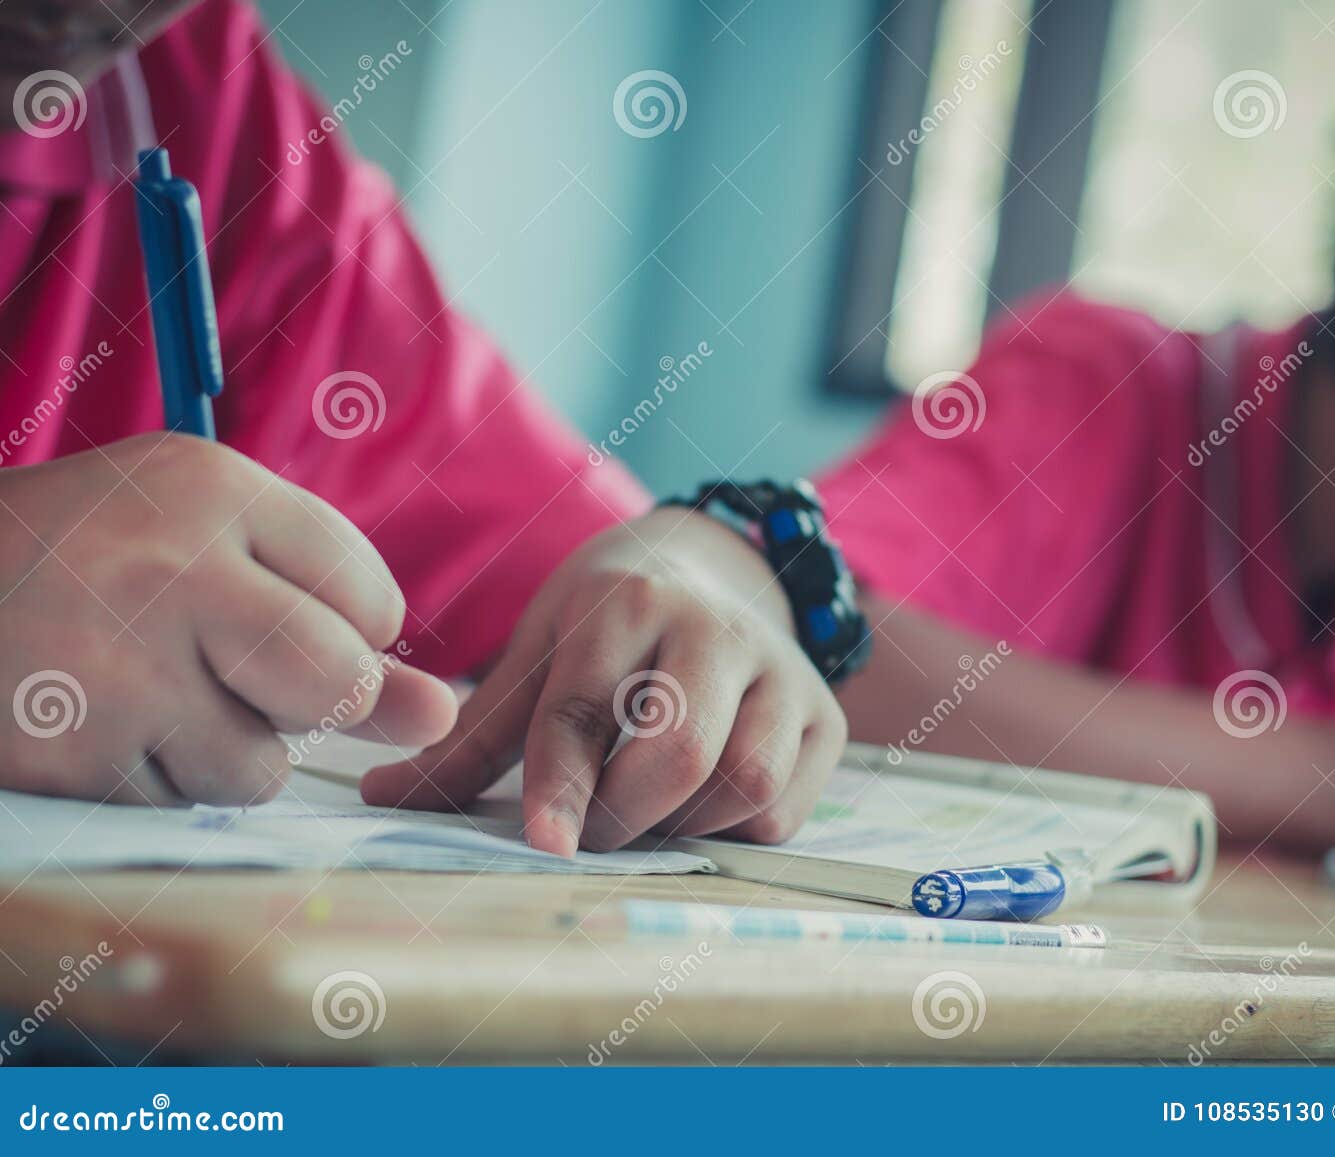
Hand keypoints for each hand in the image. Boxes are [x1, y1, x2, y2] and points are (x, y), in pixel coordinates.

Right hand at [0, 433, 457, 804]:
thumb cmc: (85, 559)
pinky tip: (103, 725)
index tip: (278, 620)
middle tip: (251, 680)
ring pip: (262, 765)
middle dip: (317, 706)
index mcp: (212, 489)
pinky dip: (157, 781)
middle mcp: (171, 569)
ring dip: (228, 751)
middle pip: (338, 684)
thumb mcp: (205, 536)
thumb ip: (333, 617)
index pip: (371, 597)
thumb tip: (441, 718)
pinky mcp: (72, 752)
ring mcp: (118, 666)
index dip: (347, 633)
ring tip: (151, 691)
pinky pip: (179, 802)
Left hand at [362, 508, 847, 854]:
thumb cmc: (607, 620)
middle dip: (625, 816)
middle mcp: (715, 625)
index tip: (545, 843)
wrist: (711, 568)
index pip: (586, 706)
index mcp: (625, 599)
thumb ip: (473, 733)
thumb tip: (379, 794)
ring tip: (645, 810)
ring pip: (745, 783)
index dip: (563, 783)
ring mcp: (782, 668)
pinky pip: (786, 808)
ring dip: (683, 825)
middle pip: (682, 753)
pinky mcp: (826, 712)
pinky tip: (698, 804)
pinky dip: (734, 828)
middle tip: (590, 831)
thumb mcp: (537, 653)